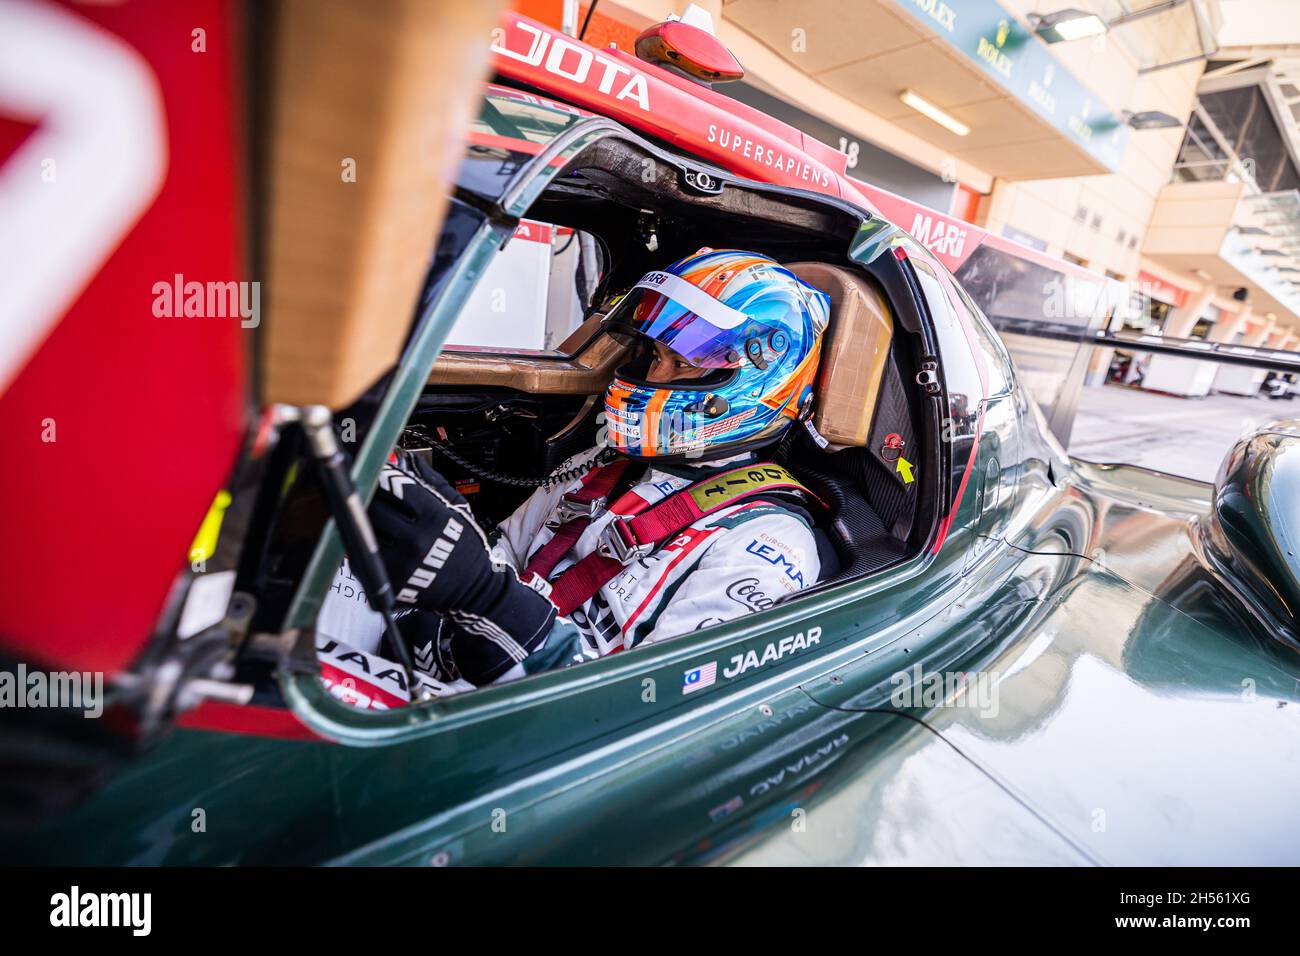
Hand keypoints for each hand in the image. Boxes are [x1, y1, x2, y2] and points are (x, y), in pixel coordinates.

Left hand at [368, 455, 556, 684]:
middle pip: (371, 509)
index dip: (380, 477)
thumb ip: (432, 482)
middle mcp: (416, 541)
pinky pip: (362, 562)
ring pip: (360, 536)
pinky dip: (361, 550)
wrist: (474, 590)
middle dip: (363, 498)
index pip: (395, 488)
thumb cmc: (465, 546)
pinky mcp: (391, 585)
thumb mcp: (457, 509)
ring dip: (357, 524)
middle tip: (361, 494)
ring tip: (362, 519)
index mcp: (434, 517)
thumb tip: (408, 460)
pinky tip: (369, 544)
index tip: (371, 472)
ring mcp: (401, 565)